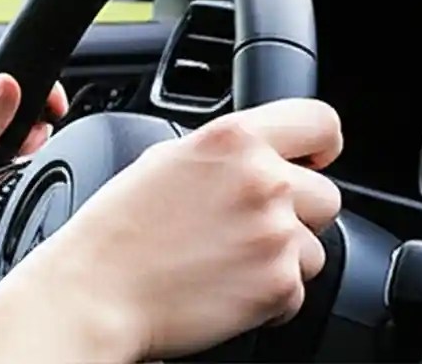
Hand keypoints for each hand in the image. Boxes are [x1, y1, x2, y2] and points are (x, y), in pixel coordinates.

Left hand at [0, 74, 67, 291]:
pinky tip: (1, 199)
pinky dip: (7, 186)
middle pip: (7, 122)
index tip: (52, 110)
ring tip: (8, 181)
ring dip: (17, 164)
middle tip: (26, 155)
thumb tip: (9, 81)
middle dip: (27, 136)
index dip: (28, 94)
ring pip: (4, 154)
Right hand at [0, 98, 342, 363]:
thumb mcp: (170, 158)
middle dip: (297, 216)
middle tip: (248, 231)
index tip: (317, 160)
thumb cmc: (119, 230)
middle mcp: (263, 180)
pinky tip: (225, 290)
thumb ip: (229, 151)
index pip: (322, 122)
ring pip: (314, 247)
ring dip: (282, 260)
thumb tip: (266, 153)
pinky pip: (298, 291)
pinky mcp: (277, 285)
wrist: (95, 293)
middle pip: (325, 195)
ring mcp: (275, 234)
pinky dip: (269, 299)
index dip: (324, 144)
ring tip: (228, 263)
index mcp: (235, 139)